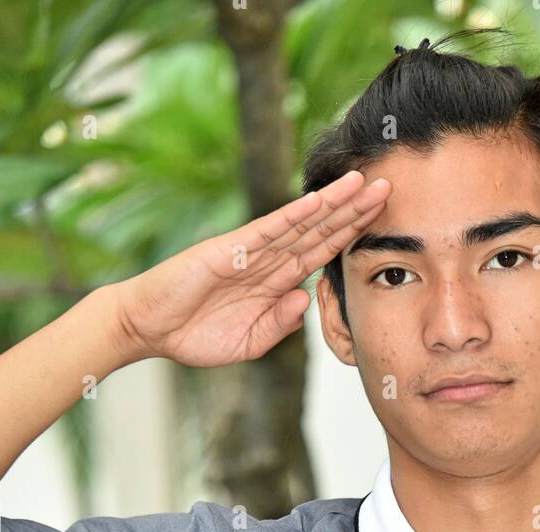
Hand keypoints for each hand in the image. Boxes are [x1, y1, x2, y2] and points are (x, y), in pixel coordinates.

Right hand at [112, 169, 390, 366]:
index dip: (351, 236)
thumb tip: (306, 297)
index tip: (382, 221)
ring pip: (300, 224)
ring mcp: (250, 251)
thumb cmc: (193, 335)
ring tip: (363, 183)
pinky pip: (268, 231)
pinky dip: (293, 216)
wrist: (150, 328)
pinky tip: (318, 202)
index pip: (321, 253)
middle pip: (319, 231)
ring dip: (332, 204)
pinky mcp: (229, 249)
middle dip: (353, 210)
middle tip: (388, 186)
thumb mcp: (249, 341)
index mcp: (274, 281)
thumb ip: (279, 322)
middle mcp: (267, 260)